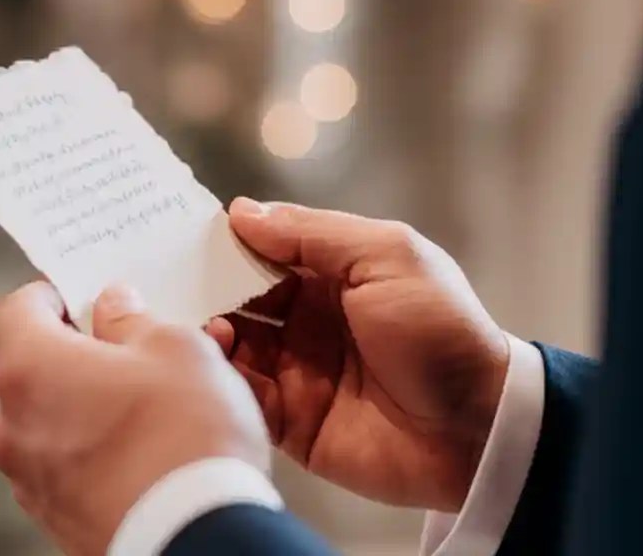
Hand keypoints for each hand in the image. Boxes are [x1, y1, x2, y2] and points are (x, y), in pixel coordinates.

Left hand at [0, 282, 270, 555]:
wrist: (197, 540)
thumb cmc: (186, 436)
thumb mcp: (176, 348)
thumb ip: (134, 319)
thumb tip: (113, 307)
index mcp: (29, 369)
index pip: (18, 308)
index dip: (56, 294)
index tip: (90, 295)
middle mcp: (13, 427)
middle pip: (38, 368)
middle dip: (86, 354)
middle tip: (141, 350)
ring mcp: (31, 481)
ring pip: (57, 421)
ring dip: (96, 405)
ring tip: (160, 404)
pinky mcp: (57, 520)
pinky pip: (72, 466)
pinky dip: (102, 451)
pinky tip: (154, 451)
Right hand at [207, 199, 509, 511]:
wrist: (479, 430)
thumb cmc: (442, 333)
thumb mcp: (387, 259)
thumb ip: (314, 235)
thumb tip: (242, 212)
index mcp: (332, 275)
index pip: (263, 250)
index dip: (224, 241)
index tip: (176, 231)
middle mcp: (307, 319)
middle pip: (237, 296)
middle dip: (201, 286)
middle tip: (164, 278)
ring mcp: (296, 369)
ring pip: (231, 343)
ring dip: (207, 329)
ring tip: (198, 321)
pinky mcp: (290, 419)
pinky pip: (242, 393)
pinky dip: (220, 376)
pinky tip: (213, 357)